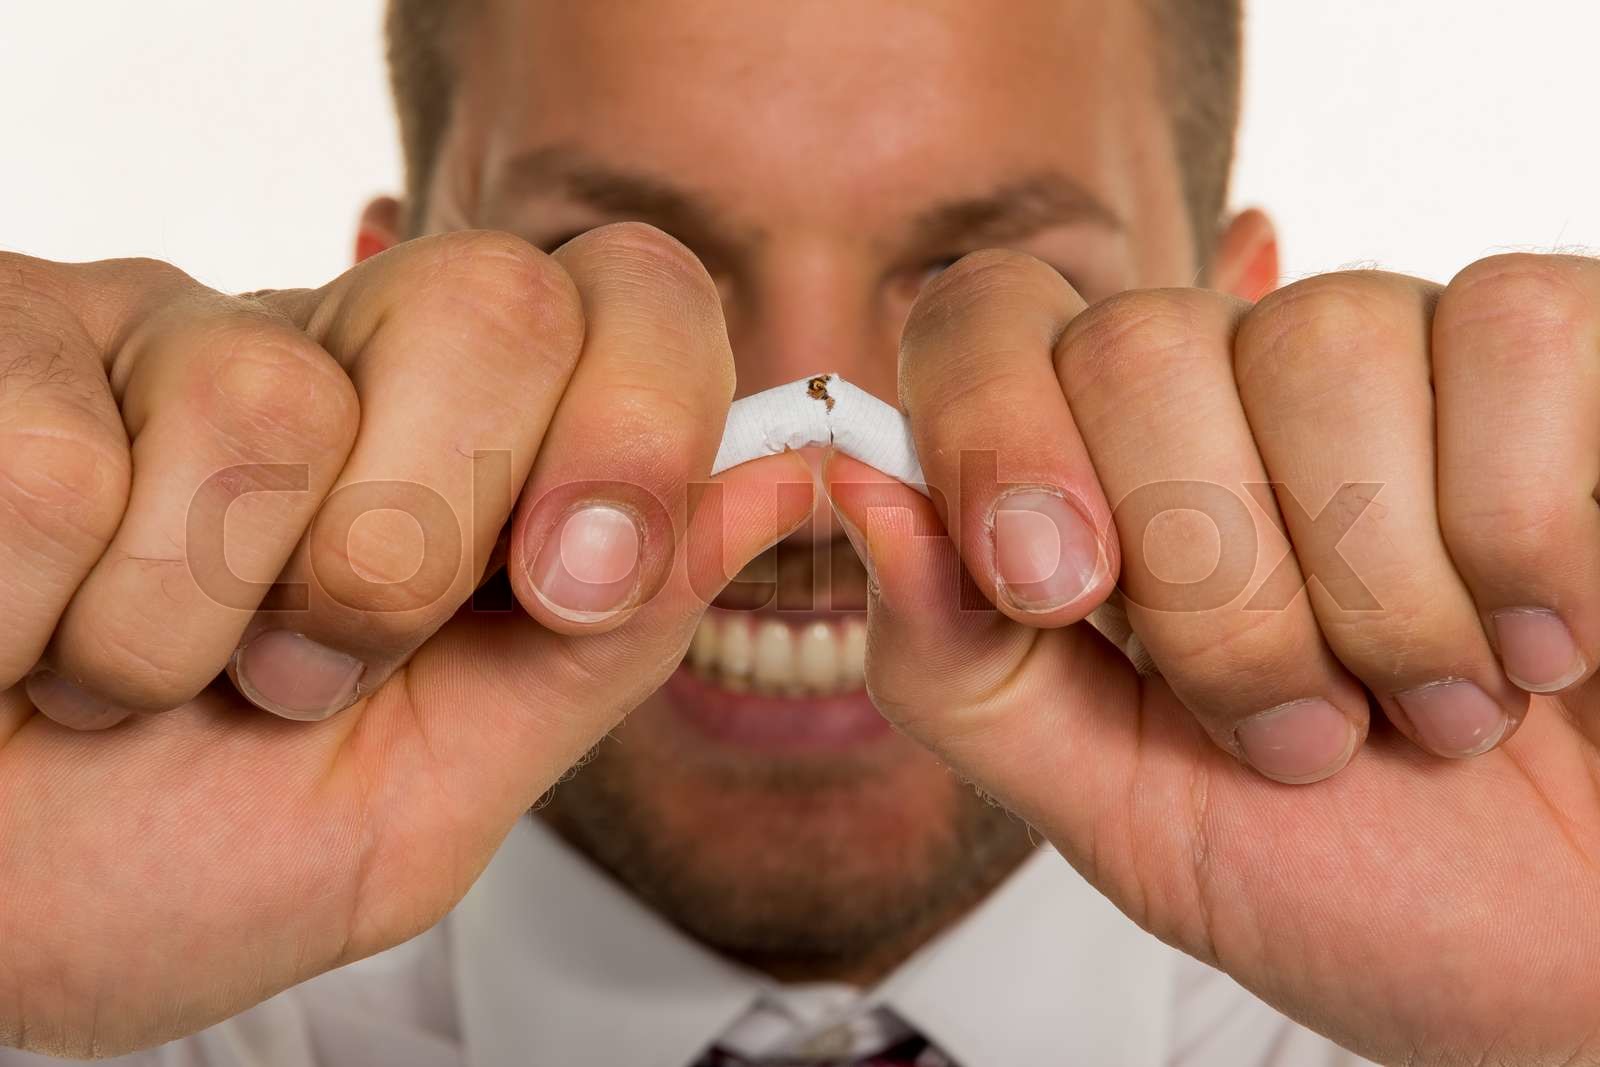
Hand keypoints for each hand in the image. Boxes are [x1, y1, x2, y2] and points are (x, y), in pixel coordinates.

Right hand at [0, 224, 810, 1055]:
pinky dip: (36, 621)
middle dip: (412, 547)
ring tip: (135, 680)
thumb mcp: (431, 793)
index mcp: (465, 458)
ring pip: (269, 399)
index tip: (563, 583)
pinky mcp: (5, 341)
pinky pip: (63, 455)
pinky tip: (16, 638)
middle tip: (305, 672)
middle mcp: (334, 363)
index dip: (638, 425)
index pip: (633, 301)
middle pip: (496, 306)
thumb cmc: (165, 866)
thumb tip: (787, 480)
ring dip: (199, 622)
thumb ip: (604, 640)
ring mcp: (163, 334)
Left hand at [828, 250, 1599, 1065]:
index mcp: (1107, 476)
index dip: (995, 430)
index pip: (989, 317)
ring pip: (1321, 340)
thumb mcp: (1115, 806)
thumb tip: (858, 487)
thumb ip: (964, 665)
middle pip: (1137, 342)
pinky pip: (1511, 332)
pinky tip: (1548, 637)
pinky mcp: (1566, 359)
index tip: (1058, 592)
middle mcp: (1241, 386)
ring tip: (1435, 711)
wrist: (1571, 959)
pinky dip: (1522, 526)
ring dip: (1377, 591)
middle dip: (1210, 583)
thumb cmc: (1361, 886)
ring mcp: (1405, 356)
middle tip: (1296, 726)